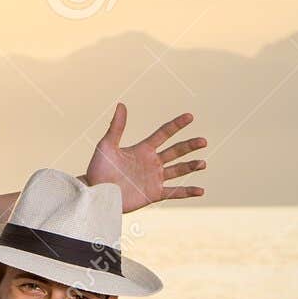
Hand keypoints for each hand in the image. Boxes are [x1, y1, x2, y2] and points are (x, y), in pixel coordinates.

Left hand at [84, 103, 206, 211]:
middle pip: (176, 151)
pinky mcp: (153, 194)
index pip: (164, 133)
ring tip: (202, 163)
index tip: (190, 116)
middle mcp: (151, 162)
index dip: (177, 125)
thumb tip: (121, 104)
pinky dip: (187, 192)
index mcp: (143, 149)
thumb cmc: (97, 170)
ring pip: (178, 170)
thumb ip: (116, 127)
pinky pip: (174, 192)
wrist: (94, 194)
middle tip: (203, 141)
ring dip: (191, 166)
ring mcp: (154, 178)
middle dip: (190, 146)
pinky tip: (201, 191)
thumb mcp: (106, 146)